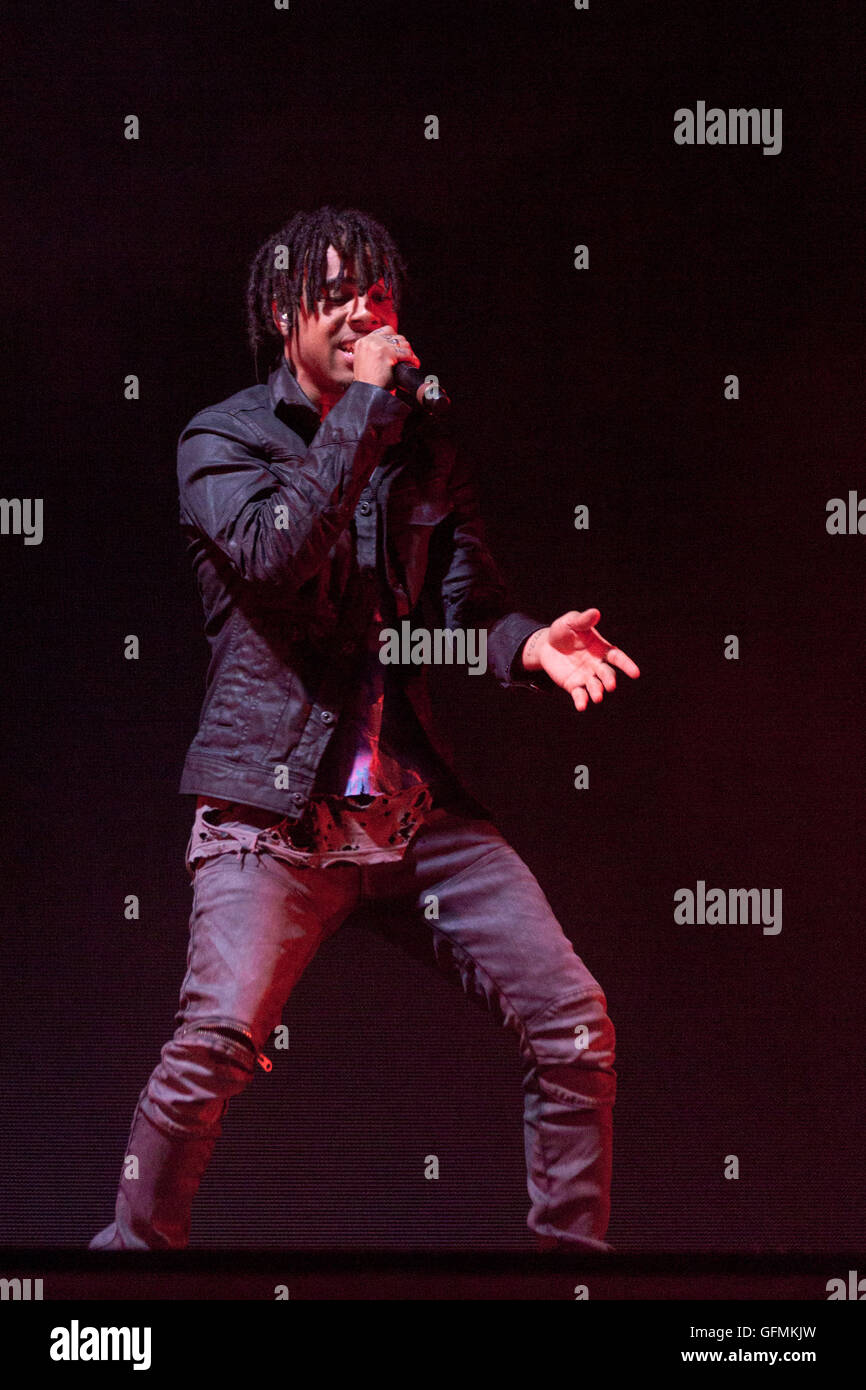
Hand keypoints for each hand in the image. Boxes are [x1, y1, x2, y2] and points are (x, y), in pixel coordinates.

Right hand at [353, 326, 419, 389]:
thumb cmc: (369, 384)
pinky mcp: (387, 353)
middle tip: (407, 358)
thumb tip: (394, 345)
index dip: (395, 340)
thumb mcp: (366, 363)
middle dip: (403, 347)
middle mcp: (369, 341)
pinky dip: (412, 359)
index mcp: (363, 342)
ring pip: (403, 343)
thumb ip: (374, 351)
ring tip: (410, 361)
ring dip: (409, 353)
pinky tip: (413, 364)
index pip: (386, 330)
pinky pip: (406, 353)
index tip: (400, 349)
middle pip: (396, 336)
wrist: (367, 395)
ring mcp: (378, 346)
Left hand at [522, 609, 639, 711]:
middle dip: (609, 680)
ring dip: (597, 692)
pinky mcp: (573, 686)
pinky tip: (581, 706)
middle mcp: (597, 665)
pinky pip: (580, 695)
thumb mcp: (571, 622)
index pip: (618, 658)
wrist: (546, 645)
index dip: (627, 665)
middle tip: (609, 686)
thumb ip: (583, 620)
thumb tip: (595, 612)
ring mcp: (586, 677)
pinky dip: (581, 701)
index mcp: (602, 649)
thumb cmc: (564, 631)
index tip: (636, 673)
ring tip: (597, 697)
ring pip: (595, 687)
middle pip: (607, 674)